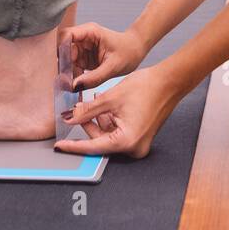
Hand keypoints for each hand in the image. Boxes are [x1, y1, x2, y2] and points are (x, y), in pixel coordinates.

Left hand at [53, 65, 181, 158]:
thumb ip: (87, 111)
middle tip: (77, 111)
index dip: (74, 146)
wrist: (169, 81)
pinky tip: (106, 106)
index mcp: (126, 142)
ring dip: (99, 120)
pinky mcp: (139, 136)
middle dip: (89, 125)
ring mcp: (138, 143)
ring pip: (108, 136)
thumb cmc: (147, 88)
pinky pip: (118, 132)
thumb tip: (70, 118)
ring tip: (95, 102)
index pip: (93, 147)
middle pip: (101, 141)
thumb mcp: (110, 98)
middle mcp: (133, 147)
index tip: (59, 146)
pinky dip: (110, 120)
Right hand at [64, 23, 147, 89]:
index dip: (59, 49)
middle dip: (61, 65)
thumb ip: (94, 77)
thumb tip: (74, 86)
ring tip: (70, 86)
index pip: (66, 36)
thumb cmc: (129, 52)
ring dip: (66, 73)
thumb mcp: (113, 67)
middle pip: (62, 49)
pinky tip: (77, 86)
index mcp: (90, 32)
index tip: (60, 66)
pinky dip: (73, 77)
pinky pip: (72, 67)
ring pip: (65, 60)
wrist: (136, 51)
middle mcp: (83, 38)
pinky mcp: (84, 57)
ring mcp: (82, 48)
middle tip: (63, 82)